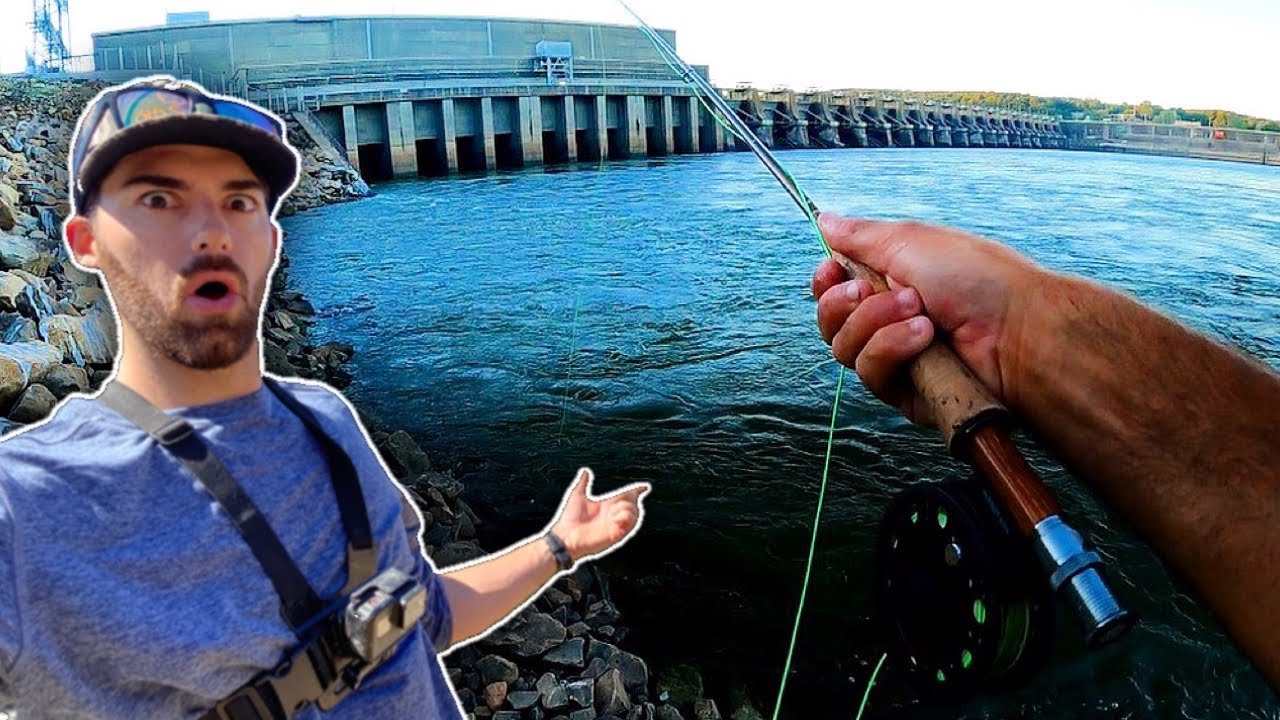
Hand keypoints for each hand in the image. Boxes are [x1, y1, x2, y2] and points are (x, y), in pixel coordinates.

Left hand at [548, 468, 650, 563]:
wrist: (565, 536)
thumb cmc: (569, 519)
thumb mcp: (577, 496)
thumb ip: (583, 483)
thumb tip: (585, 471)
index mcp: (607, 505)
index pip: (627, 497)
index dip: (637, 491)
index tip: (644, 487)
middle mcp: (613, 515)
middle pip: (633, 503)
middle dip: (630, 499)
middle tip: (614, 503)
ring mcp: (616, 525)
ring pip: (635, 513)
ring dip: (628, 508)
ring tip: (614, 511)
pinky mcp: (616, 535)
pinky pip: (629, 525)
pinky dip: (625, 518)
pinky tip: (615, 517)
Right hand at [812, 213, 1046, 423]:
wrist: (1019, 328)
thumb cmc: (977, 278)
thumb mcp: (911, 241)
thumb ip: (861, 236)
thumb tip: (824, 219)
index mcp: (891, 282)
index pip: (837, 289)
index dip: (827, 283)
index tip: (832, 270)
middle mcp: (890, 321)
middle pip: (832, 323)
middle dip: (843, 305)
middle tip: (869, 291)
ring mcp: (898, 357)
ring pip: (845, 350)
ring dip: (874, 326)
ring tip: (918, 313)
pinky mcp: (906, 391)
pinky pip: (871, 374)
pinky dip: (892, 350)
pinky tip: (924, 338)